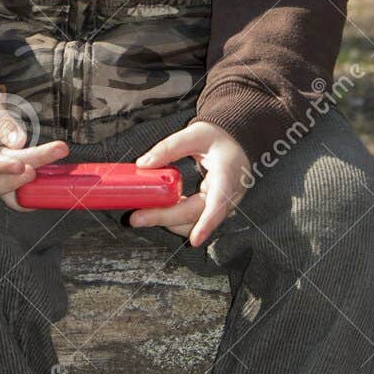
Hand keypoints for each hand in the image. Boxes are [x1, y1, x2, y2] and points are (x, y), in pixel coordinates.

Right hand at [0, 83, 68, 210]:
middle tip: (58, 150)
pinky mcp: (3, 175)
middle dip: (24, 176)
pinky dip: (36, 187)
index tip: (22, 165)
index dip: (2, 166)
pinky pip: (18, 189)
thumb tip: (19, 143)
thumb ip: (1, 121)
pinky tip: (54, 175)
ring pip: (8, 191)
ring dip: (35, 182)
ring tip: (59, 160)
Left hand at [127, 121, 248, 247]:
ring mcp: (222, 204)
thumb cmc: (220, 137)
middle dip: (166, 219)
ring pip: (195, 221)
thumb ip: (169, 148)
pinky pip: (195, 218)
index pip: (219, 202)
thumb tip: (144, 164)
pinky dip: (176, 217)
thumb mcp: (195, 134)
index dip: (206, 223)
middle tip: (137, 218)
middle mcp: (229, 194)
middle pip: (197, 214)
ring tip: (143, 214)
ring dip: (169, 221)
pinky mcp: (214, 208)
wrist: (236, 140)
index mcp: (228, 174)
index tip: (195, 240)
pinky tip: (159, 210)